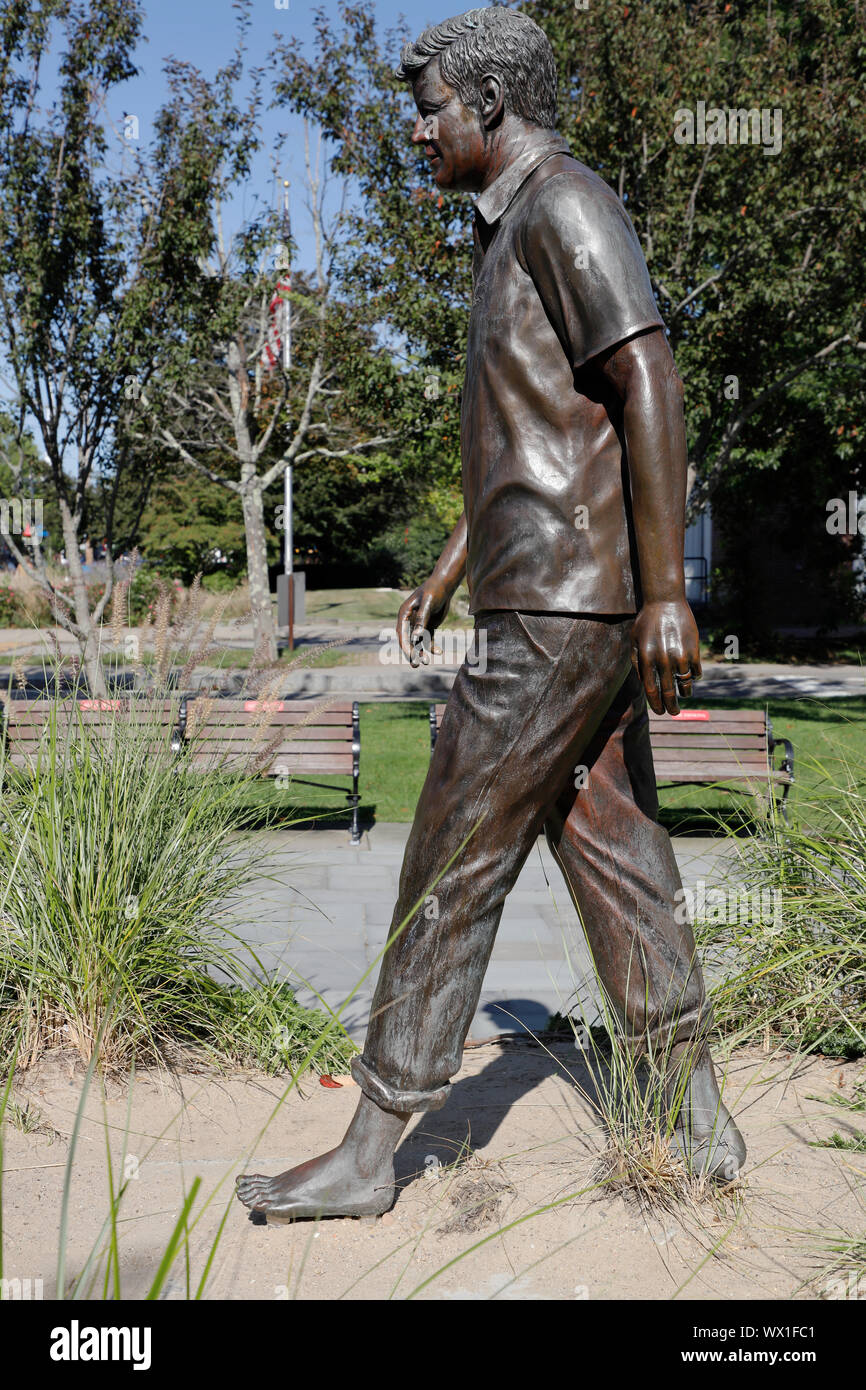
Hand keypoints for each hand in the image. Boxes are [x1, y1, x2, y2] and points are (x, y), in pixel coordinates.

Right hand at [397, 577, 451, 666]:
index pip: (402, 634)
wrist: (444, 585)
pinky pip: (428, 639)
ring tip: (426, 662)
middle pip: (408, 640)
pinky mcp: (429, 625)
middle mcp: (409, 620)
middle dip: (412, 653)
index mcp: (404, 614)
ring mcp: (419, 624)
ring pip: (418, 642)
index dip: (406, 647)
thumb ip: (422, 620)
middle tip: (416, 665)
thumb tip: (416, 637)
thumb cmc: (434, 591)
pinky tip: (439, 652)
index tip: (412, 657)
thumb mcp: (428, 604)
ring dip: (421, 652)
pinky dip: (432, 646)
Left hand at [631, 599, 701, 715]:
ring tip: (683, 695)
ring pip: (684, 684)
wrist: (665, 601)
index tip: (660, 711)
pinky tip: (691, 676)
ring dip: (684, 693)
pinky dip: (694, 677)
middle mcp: (662, 660)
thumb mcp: (634, 641)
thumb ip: (637, 663)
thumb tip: (644, 685)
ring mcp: (679, 655)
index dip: (656, 704)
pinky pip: (696, 672)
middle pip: (668, 692)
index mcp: (646, 659)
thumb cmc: (646, 622)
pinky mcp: (693, 650)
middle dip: (671, 707)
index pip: (651, 691)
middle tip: (673, 712)